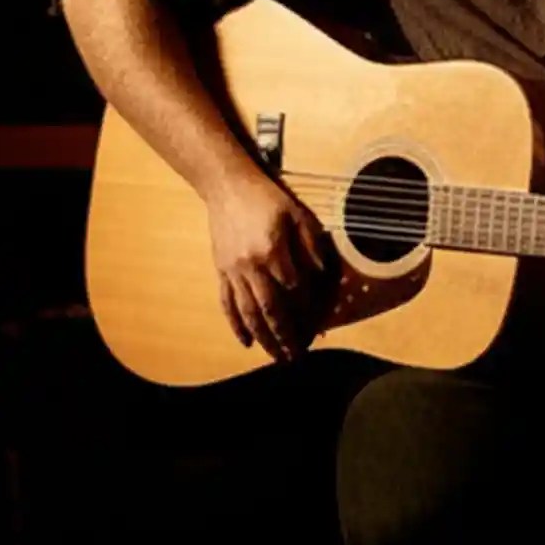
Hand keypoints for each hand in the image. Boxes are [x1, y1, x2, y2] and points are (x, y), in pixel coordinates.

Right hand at [204, 172, 327, 360]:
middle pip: (271, 310)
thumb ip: (311, 244)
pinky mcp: (221, 271)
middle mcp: (251, 267)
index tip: (318, 329)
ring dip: (263, 338)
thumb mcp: (297, 214)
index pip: (296, 291)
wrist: (227, 187)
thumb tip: (323, 272)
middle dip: (285, 336)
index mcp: (273, 252)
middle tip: (296, 357)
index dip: (308, 311)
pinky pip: (227, 303)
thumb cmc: (266, 199)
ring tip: (275, 357)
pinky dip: (235, 325)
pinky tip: (245, 342)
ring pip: (248, 312)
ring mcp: (233, 272)